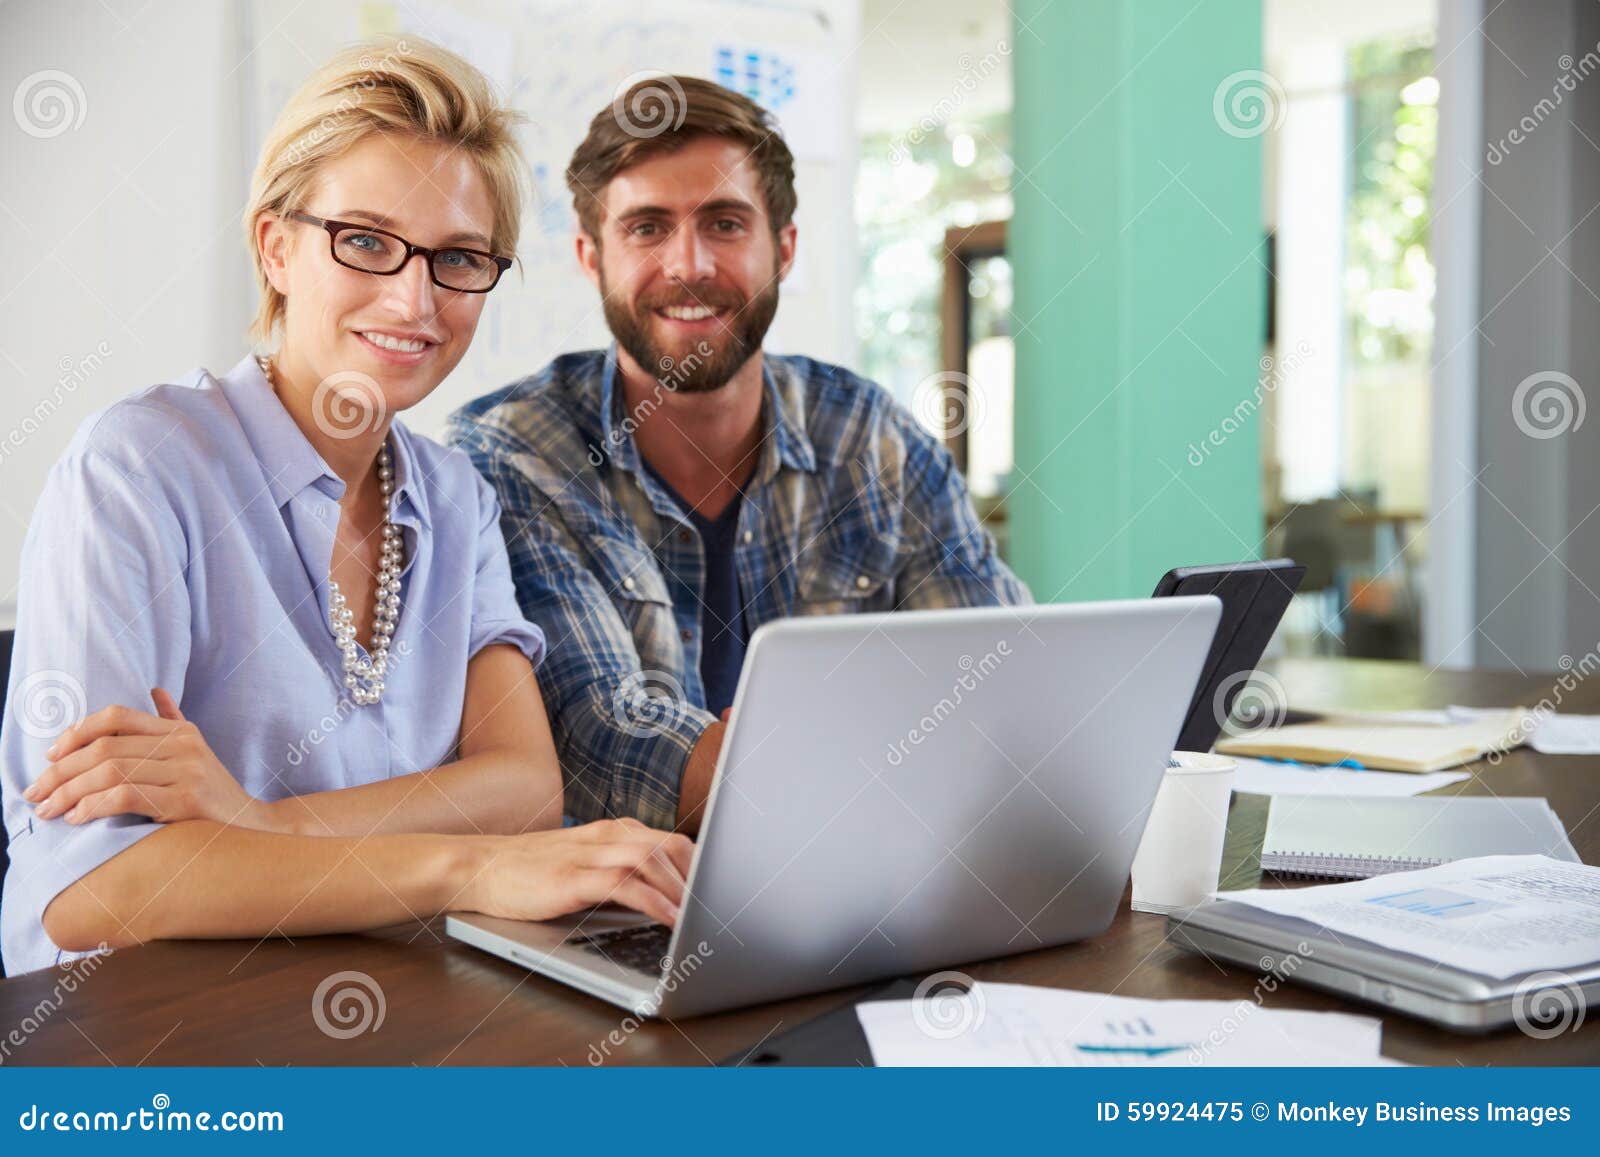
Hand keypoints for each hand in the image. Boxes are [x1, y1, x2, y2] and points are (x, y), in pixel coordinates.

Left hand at [25, 689, 269, 828]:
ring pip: (109, 772)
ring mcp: (187, 772)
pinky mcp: (186, 801)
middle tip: (36, 793)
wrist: (251, 827)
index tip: (51, 756)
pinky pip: (125, 796)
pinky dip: (93, 806)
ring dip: (69, 793)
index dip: (77, 732)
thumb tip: (156, 690)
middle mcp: (183, 746)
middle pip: (104, 748)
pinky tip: (78, 818)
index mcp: (180, 731)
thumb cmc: (214, 793)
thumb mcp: (196, 750)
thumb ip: (171, 721)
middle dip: (60, 772)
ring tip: (50, 810)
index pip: (117, 716)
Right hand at [458, 818, 694, 926]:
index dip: (700, 866)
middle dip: (699, 878)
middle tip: (717, 908)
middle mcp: (606, 836)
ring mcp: (588, 855)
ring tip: (701, 917)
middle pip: (670, 846)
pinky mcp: (571, 877)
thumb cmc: (529, 871)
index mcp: (612, 831)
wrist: (477, 867)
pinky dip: (654, 900)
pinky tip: (670, 918)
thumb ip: (617, 869)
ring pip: (652, 860)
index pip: (671, 840)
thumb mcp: (582, 863)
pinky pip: (624, 884)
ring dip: (682, 890)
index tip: (720, 891)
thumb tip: (660, 895)